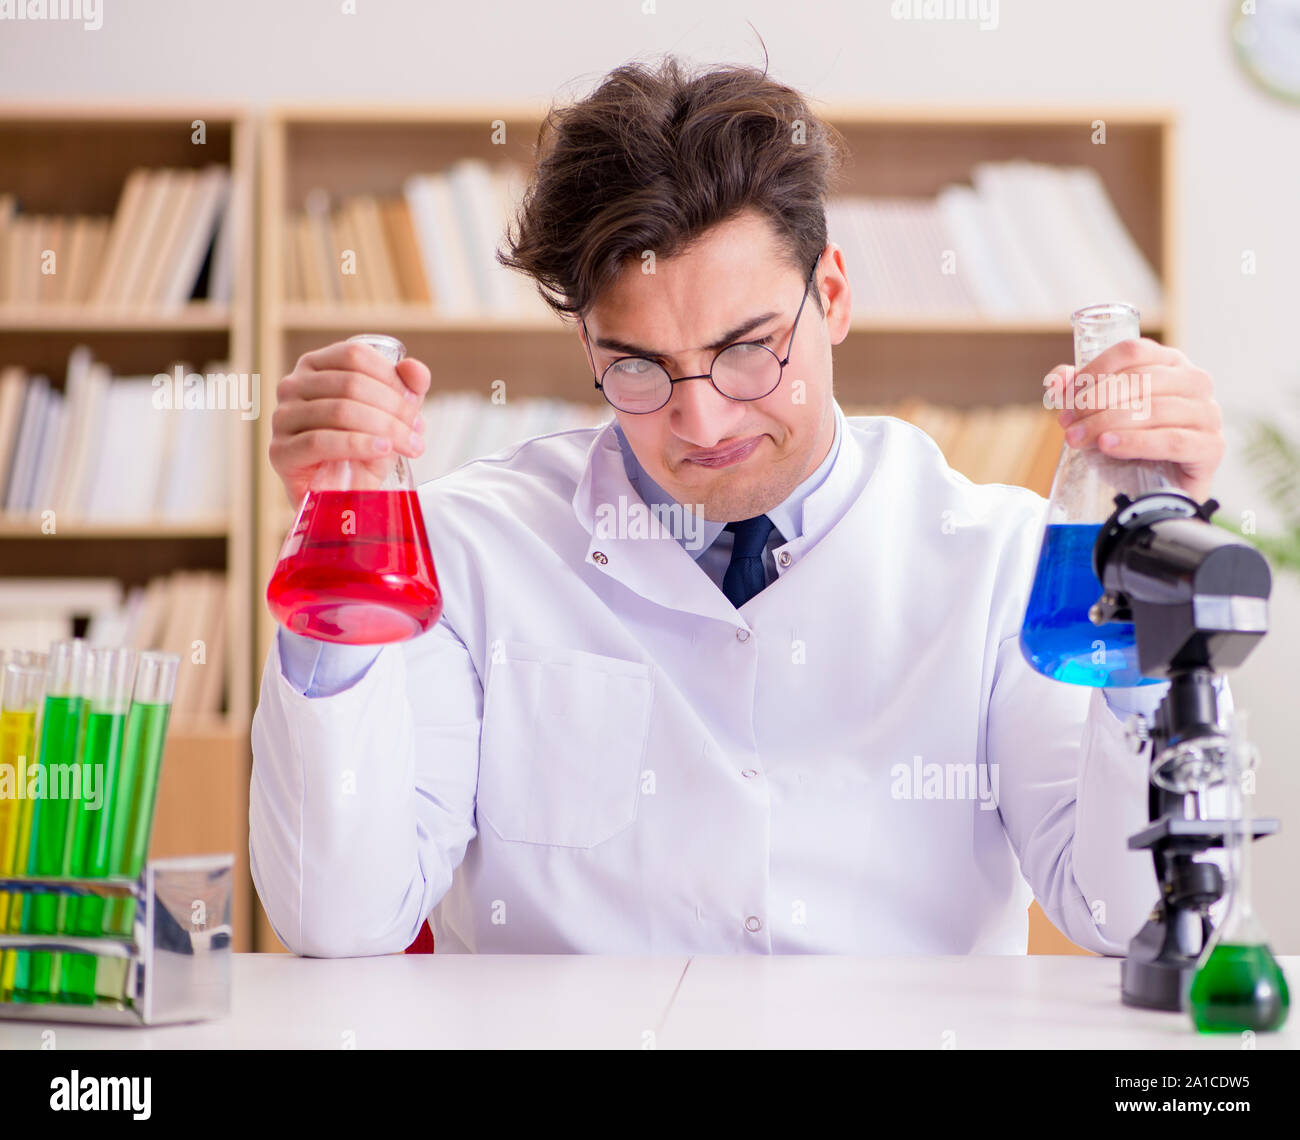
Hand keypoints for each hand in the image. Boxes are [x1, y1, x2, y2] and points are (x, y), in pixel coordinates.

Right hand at [270, 340, 431, 508]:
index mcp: (316, 366)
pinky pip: (320, 441)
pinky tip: (382, 450)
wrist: (346, 498)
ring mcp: (282, 417)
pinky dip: (358, 444)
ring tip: (409, 446)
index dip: (391, 378)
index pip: (355, 355)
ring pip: (339, 410)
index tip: (414, 404)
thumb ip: (407, 388)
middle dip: (394, 408)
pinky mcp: (280, 451)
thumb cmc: (365, 451)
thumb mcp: (392, 416)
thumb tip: (414, 368)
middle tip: (417, 432)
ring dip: (384, 428)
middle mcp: (293, 385)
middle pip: (351, 383)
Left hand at [1043, 338, 1223, 502]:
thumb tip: (1057, 379)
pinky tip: (1108, 446)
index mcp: (1170, 363)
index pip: (1133, 351)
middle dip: (1095, 402)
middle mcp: (1195, 381)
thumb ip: (1078, 393)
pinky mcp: (1211, 447)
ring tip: (1078, 439)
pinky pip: (1172, 440)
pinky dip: (1135, 442)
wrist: (1156, 489)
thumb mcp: (1099, 414)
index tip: (1067, 395)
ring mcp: (1208, 413)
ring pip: (1155, 409)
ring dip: (1107, 423)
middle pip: (1141, 380)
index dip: (1095, 370)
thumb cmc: (1129, 443)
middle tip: (1067, 424)